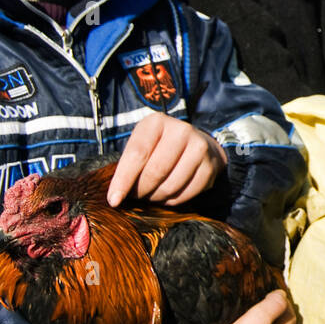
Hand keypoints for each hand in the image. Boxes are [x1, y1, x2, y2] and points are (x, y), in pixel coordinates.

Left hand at [108, 111, 228, 206]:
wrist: (196, 143)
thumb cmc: (160, 146)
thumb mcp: (142, 143)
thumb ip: (128, 164)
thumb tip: (115, 196)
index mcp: (157, 122)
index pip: (137, 154)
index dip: (124, 180)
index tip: (114, 200)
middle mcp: (181, 131)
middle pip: (155, 171)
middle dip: (141, 190)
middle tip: (137, 195)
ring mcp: (199, 148)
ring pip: (170, 186)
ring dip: (156, 197)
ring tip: (152, 194)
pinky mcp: (210, 166)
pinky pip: (186, 194)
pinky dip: (172, 201)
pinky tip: (167, 195)